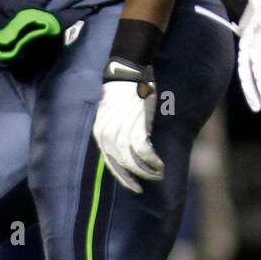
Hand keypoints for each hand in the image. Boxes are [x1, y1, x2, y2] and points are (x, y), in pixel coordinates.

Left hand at [93, 61, 164, 192]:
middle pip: (123, 165)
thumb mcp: (109, 114)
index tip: (134, 186)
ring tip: (158, 173)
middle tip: (149, 182)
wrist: (127, 73)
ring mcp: (121, 132)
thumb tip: (122, 148)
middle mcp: (107, 135)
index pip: (111, 163)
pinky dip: (153, 161)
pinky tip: (160, 164)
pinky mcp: (135, 127)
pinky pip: (144, 152)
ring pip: (134, 162)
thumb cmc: (122, 91)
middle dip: (136, 178)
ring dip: (148, 171)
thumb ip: (112, 131)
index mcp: (100, 133)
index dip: (123, 177)